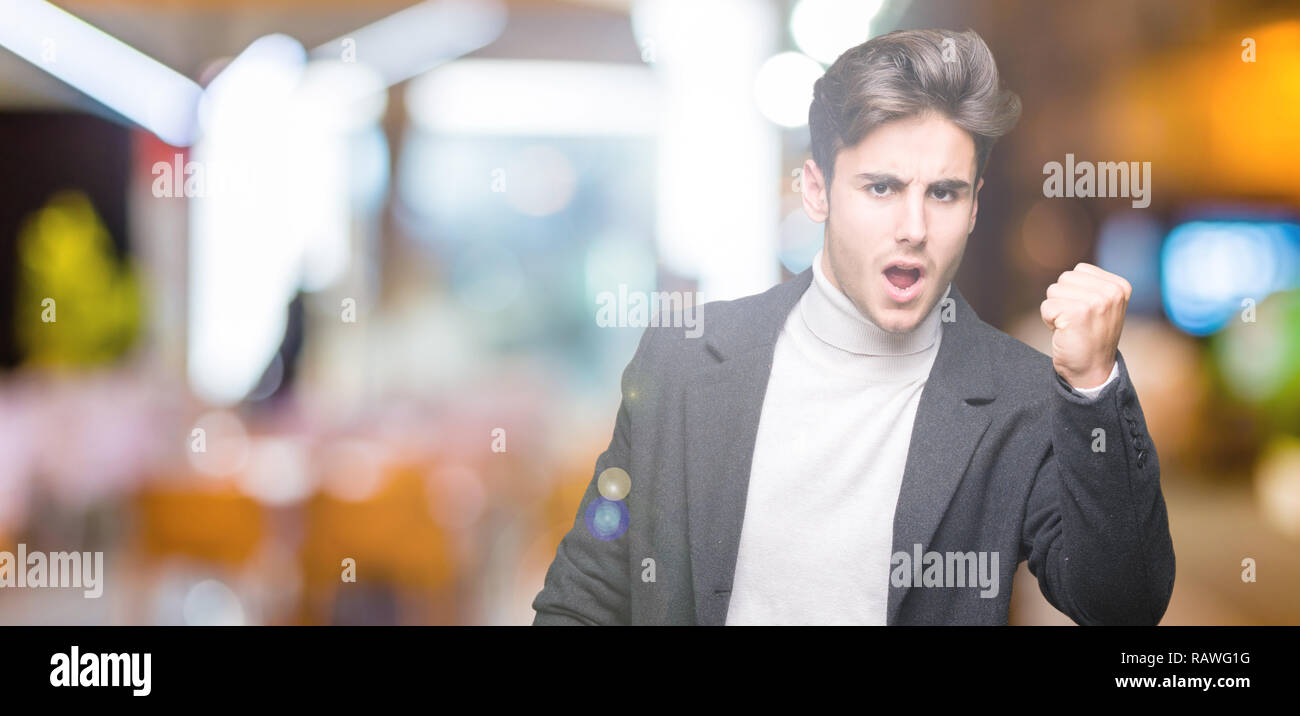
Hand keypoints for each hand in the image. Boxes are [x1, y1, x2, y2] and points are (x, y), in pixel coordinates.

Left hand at [1039, 263, 1130, 388]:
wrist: (1092, 371)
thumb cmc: (1091, 337)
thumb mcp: (1101, 306)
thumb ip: (1091, 285)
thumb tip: (1071, 273)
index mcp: (1119, 286)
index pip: (1078, 270)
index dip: (1073, 292)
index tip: (1086, 313)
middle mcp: (1111, 291)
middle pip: (1064, 278)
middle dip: (1062, 300)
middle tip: (1076, 321)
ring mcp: (1097, 301)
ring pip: (1053, 290)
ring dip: (1055, 310)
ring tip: (1071, 326)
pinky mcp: (1078, 313)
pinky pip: (1047, 306)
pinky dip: (1049, 320)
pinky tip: (1064, 333)